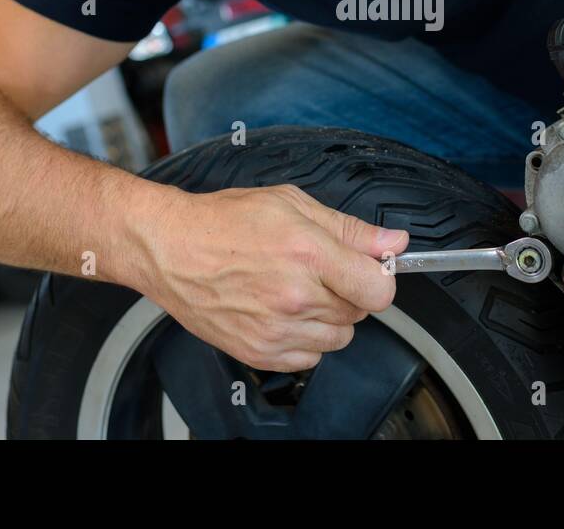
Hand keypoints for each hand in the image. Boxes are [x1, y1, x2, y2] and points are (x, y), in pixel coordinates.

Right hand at [133, 183, 408, 371]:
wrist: (170, 249)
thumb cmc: (223, 222)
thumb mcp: (292, 204)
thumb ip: (350, 229)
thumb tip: (393, 242)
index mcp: (308, 254)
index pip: (380, 289)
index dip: (381, 277)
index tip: (370, 269)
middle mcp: (295, 297)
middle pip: (360, 313)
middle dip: (349, 290)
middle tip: (318, 269)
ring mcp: (277, 330)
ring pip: (339, 338)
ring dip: (329, 317)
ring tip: (297, 289)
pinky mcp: (260, 353)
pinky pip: (310, 359)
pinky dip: (305, 339)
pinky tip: (283, 312)